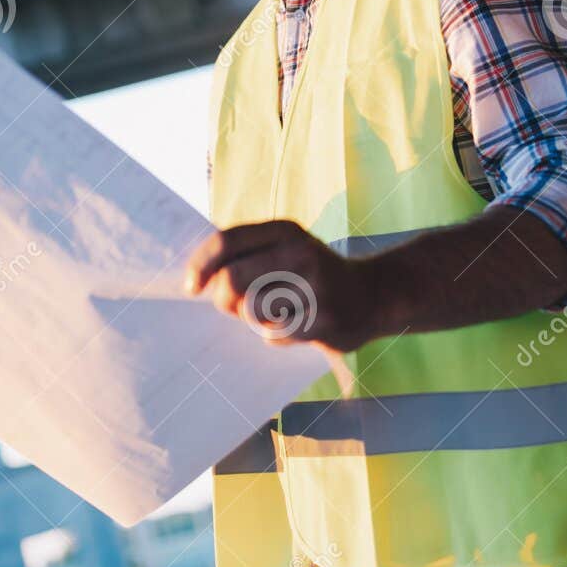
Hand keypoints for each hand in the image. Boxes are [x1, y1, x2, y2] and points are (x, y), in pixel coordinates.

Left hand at [182, 219, 392, 354]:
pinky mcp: (323, 321)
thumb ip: (245, 255)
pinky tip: (298, 326)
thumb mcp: (286, 249)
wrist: (374, 296)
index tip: (192, 286)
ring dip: (254, 320)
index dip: (200, 265)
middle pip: (232, 280)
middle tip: (233, 307)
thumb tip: (196, 279)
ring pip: (251, 311)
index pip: (226, 241)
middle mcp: (301, 253)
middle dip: (223, 300)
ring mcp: (314, 287)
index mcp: (285, 231)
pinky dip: (276, 336)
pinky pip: (274, 335)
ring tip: (275, 314)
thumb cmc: (313, 275)